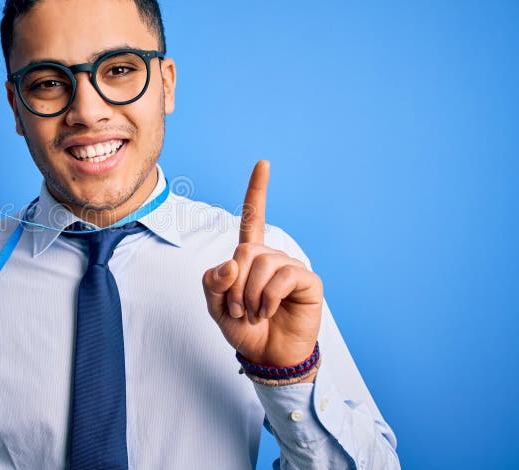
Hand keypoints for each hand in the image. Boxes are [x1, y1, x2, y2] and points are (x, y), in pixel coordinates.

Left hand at [202, 160, 322, 371]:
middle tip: (238, 309)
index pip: (254, 218)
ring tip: (255, 313)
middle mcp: (272, 257)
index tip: (264, 164)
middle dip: (235, 284)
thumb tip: (232, 262)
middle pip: (246, 250)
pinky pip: (282, 277)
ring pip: (262, 264)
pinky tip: (269, 311)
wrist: (267, 356)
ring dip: (250, 295)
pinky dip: (268, 298)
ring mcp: (291, 268)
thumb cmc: (244, 328)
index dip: (258, 191)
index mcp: (250, 257)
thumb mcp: (216, 306)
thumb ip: (213, 282)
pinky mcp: (307, 282)